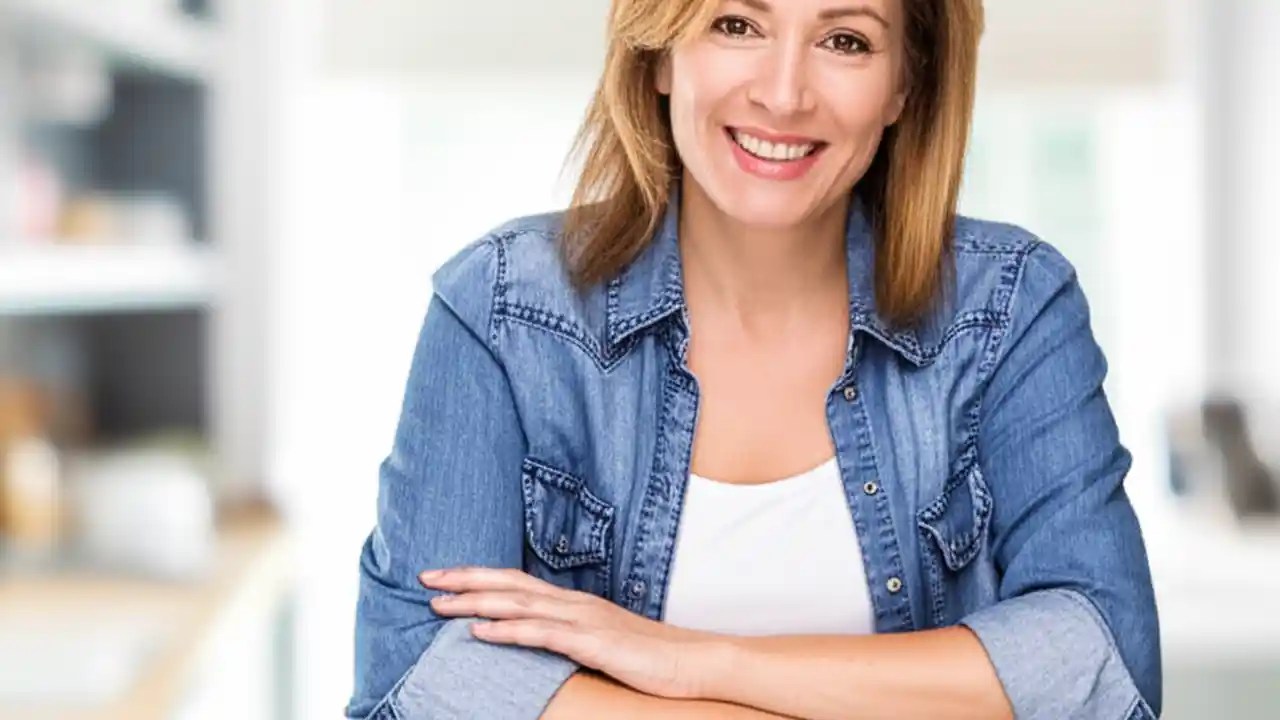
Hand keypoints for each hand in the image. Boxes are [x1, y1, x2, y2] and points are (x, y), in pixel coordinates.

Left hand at [419, 566, 724, 699]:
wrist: (695, 660)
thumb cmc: (650, 656)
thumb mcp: (602, 642)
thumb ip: (570, 636)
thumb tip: (538, 639)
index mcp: (574, 603)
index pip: (517, 582)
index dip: (479, 577)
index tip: (444, 577)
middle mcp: (574, 604)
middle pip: (510, 584)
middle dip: (466, 579)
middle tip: (426, 578)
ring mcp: (583, 621)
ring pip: (519, 604)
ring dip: (476, 602)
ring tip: (440, 604)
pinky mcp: (592, 643)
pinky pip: (542, 635)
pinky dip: (507, 631)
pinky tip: (481, 632)